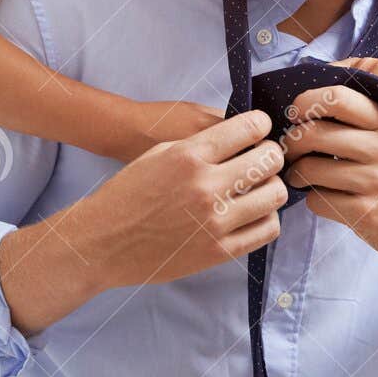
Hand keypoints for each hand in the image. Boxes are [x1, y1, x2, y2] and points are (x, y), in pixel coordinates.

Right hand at [84, 110, 286, 289]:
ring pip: (275, 195)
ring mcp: (215, 222)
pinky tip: (253, 213)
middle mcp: (206, 187)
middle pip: (270, 160)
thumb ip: (202, 146)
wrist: (102, 242)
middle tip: (263, 159)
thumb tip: (240, 139)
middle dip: (271, 154)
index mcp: (189, 156)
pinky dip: (267, 217)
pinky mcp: (218, 251)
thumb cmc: (127, 194)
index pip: (249, 128)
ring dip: (272, 186)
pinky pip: (266, 230)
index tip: (260, 129)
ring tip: (259, 188)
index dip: (261, 125)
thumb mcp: (159, 154)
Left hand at [277, 86, 377, 270]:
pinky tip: (325, 198)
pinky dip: (313, 199)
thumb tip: (304, 105)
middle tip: (290, 150)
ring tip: (301, 176)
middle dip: (292, 143)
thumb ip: (359, 120)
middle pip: (314, 133)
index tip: (296, 114)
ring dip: (297, 174)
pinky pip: (317, 200)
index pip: (338, 98)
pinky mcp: (366, 213)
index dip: (306, 102)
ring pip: (310, 168)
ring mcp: (376, 182)